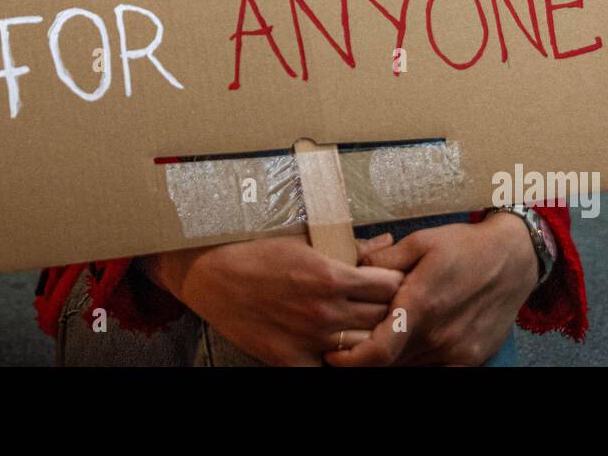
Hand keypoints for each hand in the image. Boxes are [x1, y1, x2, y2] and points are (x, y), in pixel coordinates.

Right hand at [142, 233, 403, 365]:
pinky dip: (337, 357)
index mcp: (331, 275)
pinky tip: (333, 343)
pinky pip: (331, 368)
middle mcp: (325, 311)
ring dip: (368, 335)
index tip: (391, 280)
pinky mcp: (291, 361)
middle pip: (384, 317)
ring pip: (364, 346)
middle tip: (383, 304)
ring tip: (361, 323)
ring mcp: (309, 339)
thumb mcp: (305, 239)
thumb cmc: (258, 252)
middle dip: (389, 309)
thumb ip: (349, 244)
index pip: (391, 286)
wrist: (211, 276)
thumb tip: (384, 243)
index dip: (396, 283)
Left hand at [325, 216, 537, 366]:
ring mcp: (456, 351)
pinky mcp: (470, 359)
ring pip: (409, 367)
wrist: (513, 260)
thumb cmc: (465, 247)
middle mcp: (439, 334)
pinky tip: (407, 346)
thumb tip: (351, 265)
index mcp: (422, 304)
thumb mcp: (420, 241)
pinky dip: (415, 363)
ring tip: (377, 338)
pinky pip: (434, 371)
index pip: (379, 350)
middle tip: (349, 342)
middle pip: (390, 361)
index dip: (351, 360)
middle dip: (365, 355)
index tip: (332, 356)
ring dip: (390, 358)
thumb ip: (383, 259)